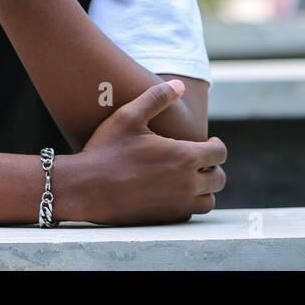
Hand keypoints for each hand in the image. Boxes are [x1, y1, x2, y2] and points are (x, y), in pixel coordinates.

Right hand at [58, 80, 227, 225]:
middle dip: (213, 167)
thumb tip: (180, 85)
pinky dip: (188, 205)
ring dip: (204, 189)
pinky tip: (173, 193)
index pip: (219, 153)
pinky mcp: (165, 219)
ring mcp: (176, 205)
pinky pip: (189, 215)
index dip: (216, 145)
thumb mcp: (129, 116)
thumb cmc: (106, 150)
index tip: (207, 142)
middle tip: (199, 160)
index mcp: (184, 156)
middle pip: (219, 179)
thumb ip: (157, 97)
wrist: (85, 188)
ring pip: (208, 201)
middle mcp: (186, 183)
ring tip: (189, 178)